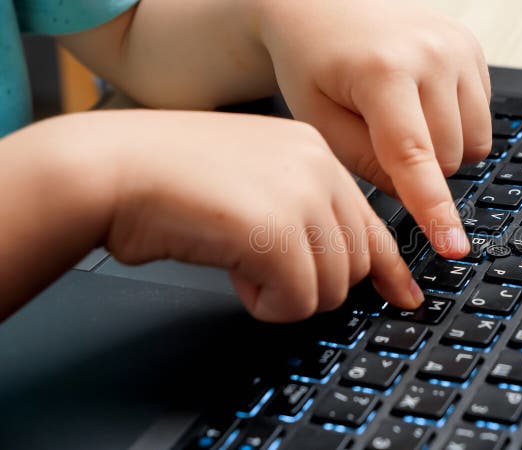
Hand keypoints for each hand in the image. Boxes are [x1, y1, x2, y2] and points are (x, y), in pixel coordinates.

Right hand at [1, 110, 422, 321]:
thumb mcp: (251, 185)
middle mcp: (317, 167)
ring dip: (287, 295)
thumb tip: (336, 266)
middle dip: (313, 284)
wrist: (109, 170)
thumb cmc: (164, 180)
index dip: (388, 269)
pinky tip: (236, 278)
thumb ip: (300, 214)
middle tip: (265, 274)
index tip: (402, 294)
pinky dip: (267, 305)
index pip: (370, 222)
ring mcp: (301, 195)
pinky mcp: (278, 230)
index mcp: (313, 152)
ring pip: (332, 287)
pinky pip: (299, 301)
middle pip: (354, 263)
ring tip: (242, 269)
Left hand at [258, 0, 491, 258]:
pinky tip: (420, 101)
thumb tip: (417, 195)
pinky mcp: (473, 49)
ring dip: (441, 150)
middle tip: (378, 136)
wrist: (324, 7)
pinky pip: (482, 117)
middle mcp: (431, 53)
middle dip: (417, 168)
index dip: (434, 209)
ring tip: (400, 119)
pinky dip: (454, 124)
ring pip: (474, 144)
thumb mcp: (318, 121)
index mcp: (382, 71)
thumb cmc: (313, 63)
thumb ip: (365, 164)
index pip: (414, 156)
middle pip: (447, 159)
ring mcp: (458, 47)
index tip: (453, 246)